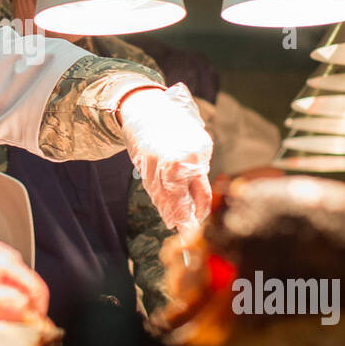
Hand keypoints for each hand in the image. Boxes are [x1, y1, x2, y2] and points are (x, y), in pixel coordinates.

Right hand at [118, 83, 214, 233]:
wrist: (149, 112)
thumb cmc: (180, 128)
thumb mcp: (200, 146)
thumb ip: (199, 172)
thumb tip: (199, 200)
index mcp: (193, 159)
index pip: (200, 194)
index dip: (201, 211)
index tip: (200, 224)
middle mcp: (173, 165)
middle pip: (178, 202)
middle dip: (183, 220)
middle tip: (187, 234)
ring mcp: (155, 167)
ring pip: (163, 199)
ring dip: (169, 213)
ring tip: (175, 223)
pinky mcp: (143, 168)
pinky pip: (152, 191)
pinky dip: (159, 202)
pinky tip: (164, 209)